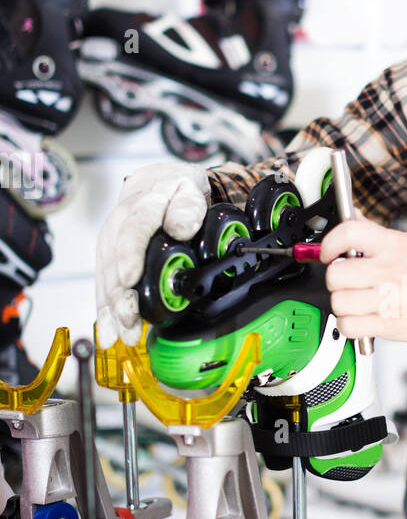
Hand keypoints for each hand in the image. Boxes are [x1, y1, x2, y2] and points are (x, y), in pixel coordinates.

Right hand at [96, 161, 210, 346]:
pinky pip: (104, 283)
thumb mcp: (190, 189)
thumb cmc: (177, 191)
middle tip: (129, 320)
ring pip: (107, 275)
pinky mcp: (109, 258)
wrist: (159, 184)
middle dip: (119, 293)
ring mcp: (111, 241)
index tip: (130, 277)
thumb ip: (188, 207)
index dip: (130, 253)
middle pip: (114, 259)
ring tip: (121, 334)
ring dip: (112, 308)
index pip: (135, 227)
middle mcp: (121, 222)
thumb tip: (181, 227)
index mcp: (145, 203)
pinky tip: (108, 332)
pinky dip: (106, 310)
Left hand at [321, 215, 406, 343]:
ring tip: (354, 300)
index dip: (330, 243)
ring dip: (342, 303)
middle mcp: (389, 271)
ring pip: (339, 302)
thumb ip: (375, 232)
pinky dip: (348, 323)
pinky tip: (359, 317)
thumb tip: (352, 215)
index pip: (348, 233)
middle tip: (345, 280)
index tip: (328, 253)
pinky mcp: (388, 324)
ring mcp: (388, 300)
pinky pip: (349, 325)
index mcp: (392, 246)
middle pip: (336, 274)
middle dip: (336, 279)